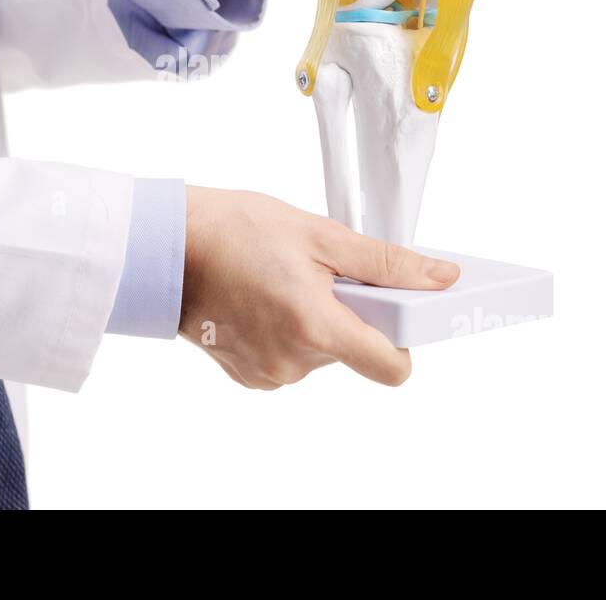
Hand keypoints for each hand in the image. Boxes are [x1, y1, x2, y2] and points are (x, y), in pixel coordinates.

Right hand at [180, 186, 459, 388]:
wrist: (164, 246)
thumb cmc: (235, 231)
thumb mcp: (320, 234)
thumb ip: (386, 263)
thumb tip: (441, 278)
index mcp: (315, 328)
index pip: (393, 366)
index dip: (403, 338)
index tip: (392, 307)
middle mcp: (293, 363)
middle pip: (353, 352)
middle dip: (348, 313)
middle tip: (319, 272)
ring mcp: (267, 373)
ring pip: (320, 354)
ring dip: (314, 320)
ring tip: (283, 280)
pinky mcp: (246, 375)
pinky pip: (289, 359)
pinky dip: (286, 332)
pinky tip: (262, 298)